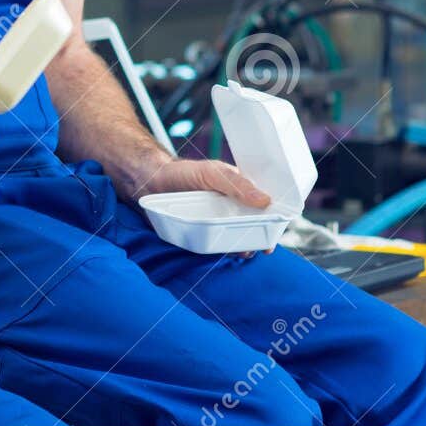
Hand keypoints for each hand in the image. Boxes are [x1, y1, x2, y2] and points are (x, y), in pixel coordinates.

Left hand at [127, 157, 275, 255]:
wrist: (148, 182)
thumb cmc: (182, 173)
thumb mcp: (212, 173)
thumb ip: (236, 184)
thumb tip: (265, 200)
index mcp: (238, 192)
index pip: (262, 207)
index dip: (273, 220)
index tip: (276, 232)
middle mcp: (229, 209)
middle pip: (251, 227)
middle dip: (258, 239)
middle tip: (259, 247)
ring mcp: (215, 223)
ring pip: (234, 239)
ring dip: (240, 247)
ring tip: (241, 251)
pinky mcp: (200, 235)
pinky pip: (214, 247)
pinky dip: (220, 251)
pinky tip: (220, 253)